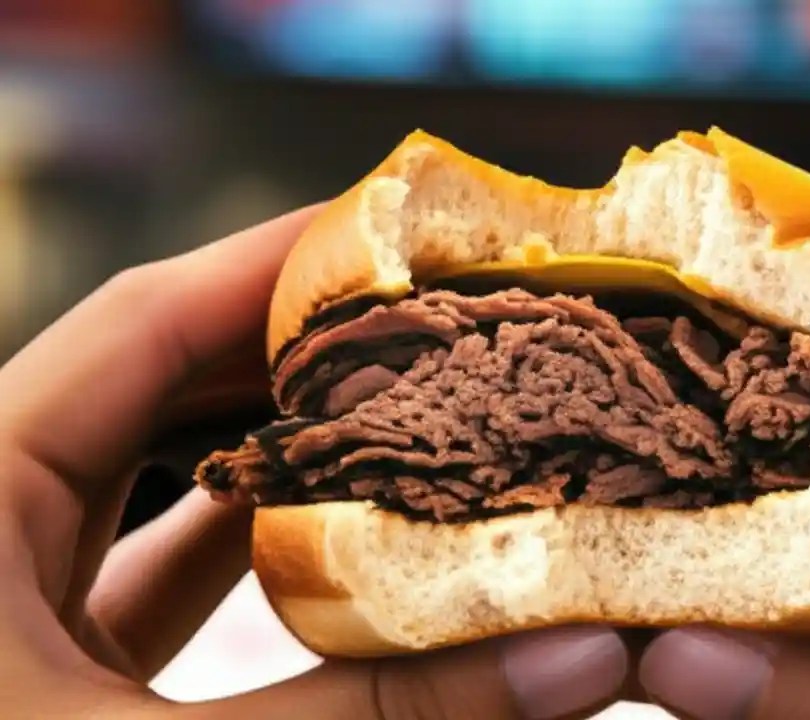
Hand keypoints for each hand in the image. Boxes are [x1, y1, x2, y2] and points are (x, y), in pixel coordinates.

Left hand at [0, 207, 628, 719]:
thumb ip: (374, 715)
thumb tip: (578, 657)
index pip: (138, 324)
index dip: (276, 266)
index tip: (404, 236)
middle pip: (164, 390)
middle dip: (307, 355)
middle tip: (445, 328)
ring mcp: (12, 597)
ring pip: (169, 485)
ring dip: (293, 454)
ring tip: (420, 416)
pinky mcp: (50, 668)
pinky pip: (162, 573)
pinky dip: (259, 553)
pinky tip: (351, 546)